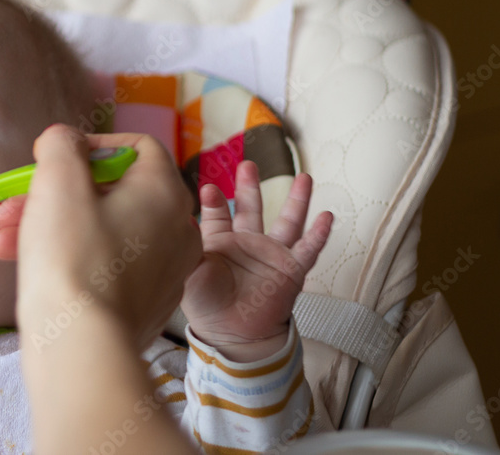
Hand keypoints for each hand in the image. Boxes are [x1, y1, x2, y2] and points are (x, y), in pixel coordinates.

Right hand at [0, 125, 201, 350]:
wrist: (80, 348)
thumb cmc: (71, 258)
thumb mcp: (58, 182)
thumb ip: (61, 145)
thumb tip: (64, 140)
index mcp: (165, 192)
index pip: (137, 146)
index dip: (91, 145)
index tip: (55, 159)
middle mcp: (176, 228)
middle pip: (110, 193)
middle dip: (53, 194)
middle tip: (13, 202)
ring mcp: (164, 270)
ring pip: (102, 231)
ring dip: (49, 226)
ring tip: (2, 236)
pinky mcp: (144, 304)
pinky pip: (105, 265)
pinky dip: (68, 258)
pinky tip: (20, 262)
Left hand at [181, 161, 332, 360]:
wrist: (233, 335)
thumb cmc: (207, 305)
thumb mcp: (191, 273)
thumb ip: (185, 248)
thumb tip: (173, 224)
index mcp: (220, 243)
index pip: (218, 215)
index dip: (214, 202)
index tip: (208, 188)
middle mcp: (247, 244)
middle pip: (251, 208)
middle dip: (250, 186)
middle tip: (248, 164)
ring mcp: (271, 255)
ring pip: (287, 222)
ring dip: (297, 200)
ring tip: (304, 177)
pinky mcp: (291, 271)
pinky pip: (308, 249)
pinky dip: (319, 234)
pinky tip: (327, 216)